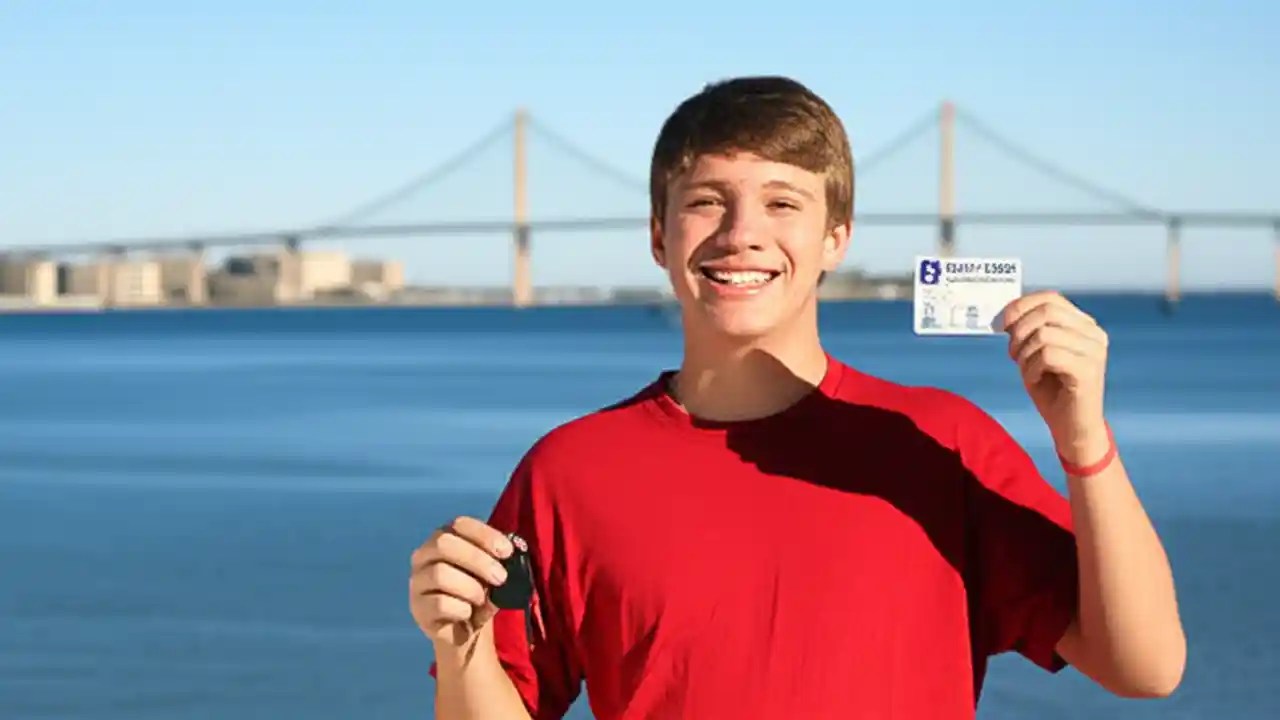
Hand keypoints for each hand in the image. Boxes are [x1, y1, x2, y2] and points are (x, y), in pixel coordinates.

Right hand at [409, 516, 514, 649]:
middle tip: (500, 577)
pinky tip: (468, 613)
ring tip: (482, 599)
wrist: (465, 629)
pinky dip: (461, 609)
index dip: (484, 535)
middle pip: (444, 544)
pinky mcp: (418, 609)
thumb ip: (497, 562)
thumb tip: (509, 559)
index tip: (506, 551)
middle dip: (477, 560)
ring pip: (440, 574)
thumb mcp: (491, 573)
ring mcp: (418, 582)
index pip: (459, 524)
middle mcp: (424, 556)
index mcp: (445, 538)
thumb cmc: (479, 592)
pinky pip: (440, 604)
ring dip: (471, 588)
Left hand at [1001, 291, 1109, 462]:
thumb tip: (1006, 314)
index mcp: (1083, 325)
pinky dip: (1031, 369)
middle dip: (1019, 331)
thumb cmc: (1052, 391)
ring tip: (1027, 371)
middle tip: (1013, 354)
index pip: (1051, 298)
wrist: (1072, 428)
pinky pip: (1047, 355)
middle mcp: (1094, 334)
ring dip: (1024, 354)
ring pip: (1044, 334)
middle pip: (1046, 312)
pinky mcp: (1088, 370)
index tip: (1004, 323)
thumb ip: (1026, 332)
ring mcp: (1094, 351)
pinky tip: (1034, 381)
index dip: (1022, 305)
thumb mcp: (1034, 354)